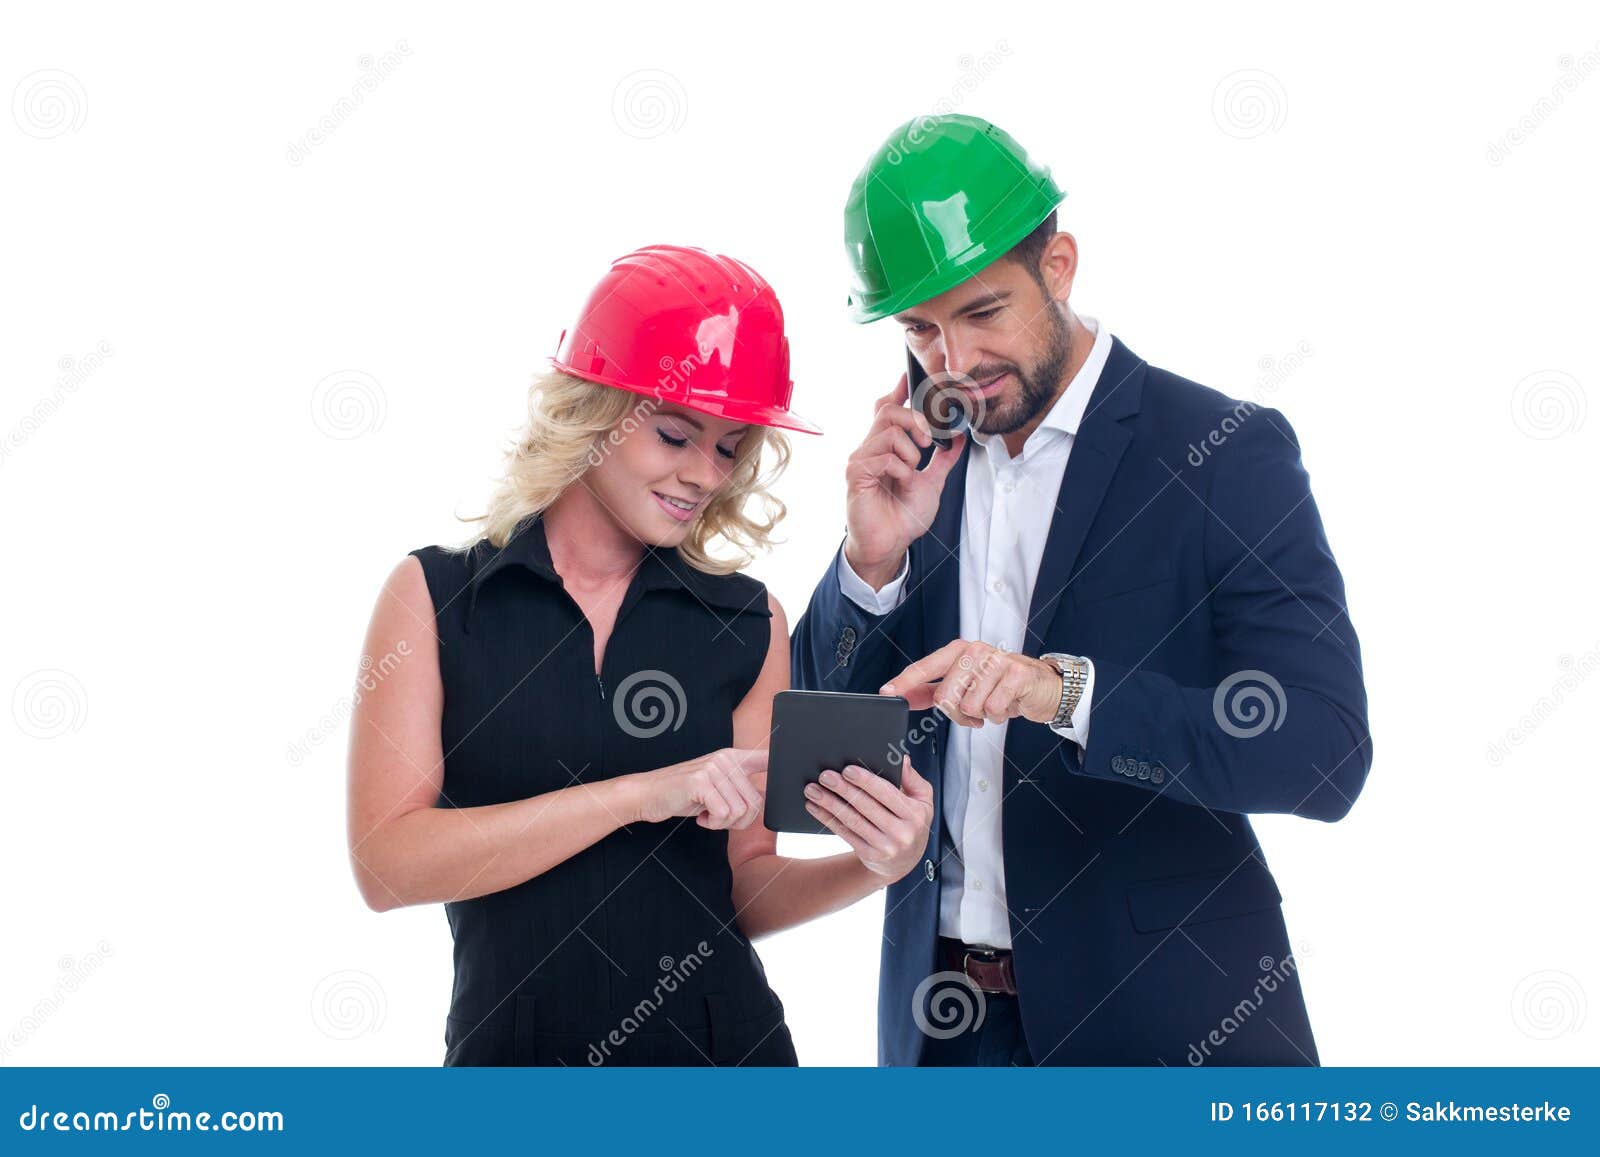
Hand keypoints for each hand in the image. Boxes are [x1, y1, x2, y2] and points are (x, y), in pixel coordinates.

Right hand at [630, 748, 766, 829]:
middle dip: (740, 821)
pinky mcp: (701, 782)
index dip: (778, 765)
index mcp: (731, 758)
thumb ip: (737, 788)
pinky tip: (700, 817)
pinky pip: (723, 814)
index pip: (764, 758)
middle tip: (719, 818)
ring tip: (707, 815)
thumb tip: (763, 799)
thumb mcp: (714, 786)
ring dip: (724, 824)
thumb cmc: (684, 794)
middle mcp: (724, 760)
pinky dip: (712, 824)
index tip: (790, 765)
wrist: (648, 794)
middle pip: (755, 802)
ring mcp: (712, 769)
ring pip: (740, 811)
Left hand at [804, 759, 934, 880]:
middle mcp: (901, 833)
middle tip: (825, 776)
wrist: (904, 862)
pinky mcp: (869, 855)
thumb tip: (903, 758)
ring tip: (813, 790)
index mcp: (914, 814)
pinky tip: (815, 807)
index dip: (866, 781)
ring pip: (852, 820)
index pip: (887, 793)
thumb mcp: (923, 801)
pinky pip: (845, 833)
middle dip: (843, 789)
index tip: (847, 770)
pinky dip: (828, 818)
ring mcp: (885, 846)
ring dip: (829, 803)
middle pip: (866, 807)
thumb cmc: (912, 822)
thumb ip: (912, 779)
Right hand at [843, 374, 965, 588]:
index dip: (897, 391)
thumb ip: (944, 460)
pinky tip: (901, 482)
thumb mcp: (932, 483)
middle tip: (927, 442)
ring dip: (911, 451)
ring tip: (910, 473)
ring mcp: (860, 460)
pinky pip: (884, 456)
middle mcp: (870, 449)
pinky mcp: (856, 474)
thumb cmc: (902, 517)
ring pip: (889, 431)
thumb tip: (958, 439)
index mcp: (885, 448)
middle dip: (914, 420)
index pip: (886, 410)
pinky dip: (901, 468)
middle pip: (888, 411)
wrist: (889, 545)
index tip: (908, 377)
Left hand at [881, 640, 1061, 727]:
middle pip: (945, 696)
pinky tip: (1007, 704)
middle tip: (974, 712)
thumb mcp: (965, 684)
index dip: (904, 682)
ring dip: (981, 716)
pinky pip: (992, 709)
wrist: (1043, 686)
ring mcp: (996, 660)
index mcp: (958, 651)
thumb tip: (901, 696)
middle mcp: (975, 651)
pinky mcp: (1016, 674)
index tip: (886, 692)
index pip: (924, 668)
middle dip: (958, 715)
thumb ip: (931, 690)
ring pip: (969, 706)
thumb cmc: (1000, 685)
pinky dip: (998, 715)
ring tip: (993, 704)